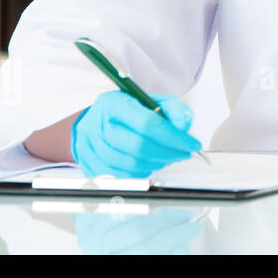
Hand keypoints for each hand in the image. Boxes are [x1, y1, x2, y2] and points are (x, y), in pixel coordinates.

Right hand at [70, 90, 201, 177]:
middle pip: (137, 147)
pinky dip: (140, 173)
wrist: (101, 119)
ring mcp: (88, 146)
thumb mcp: (154, 100)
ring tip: (168, 157)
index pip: (147, 123)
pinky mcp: (87, 163)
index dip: (173, 137)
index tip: (191, 145)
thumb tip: (183, 126)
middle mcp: (96, 124)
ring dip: (156, 164)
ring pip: (129, 165)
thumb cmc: (130, 110)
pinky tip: (149, 163)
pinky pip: (120, 177)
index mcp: (113, 103)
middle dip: (168, 153)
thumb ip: (174, 109)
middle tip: (184, 153)